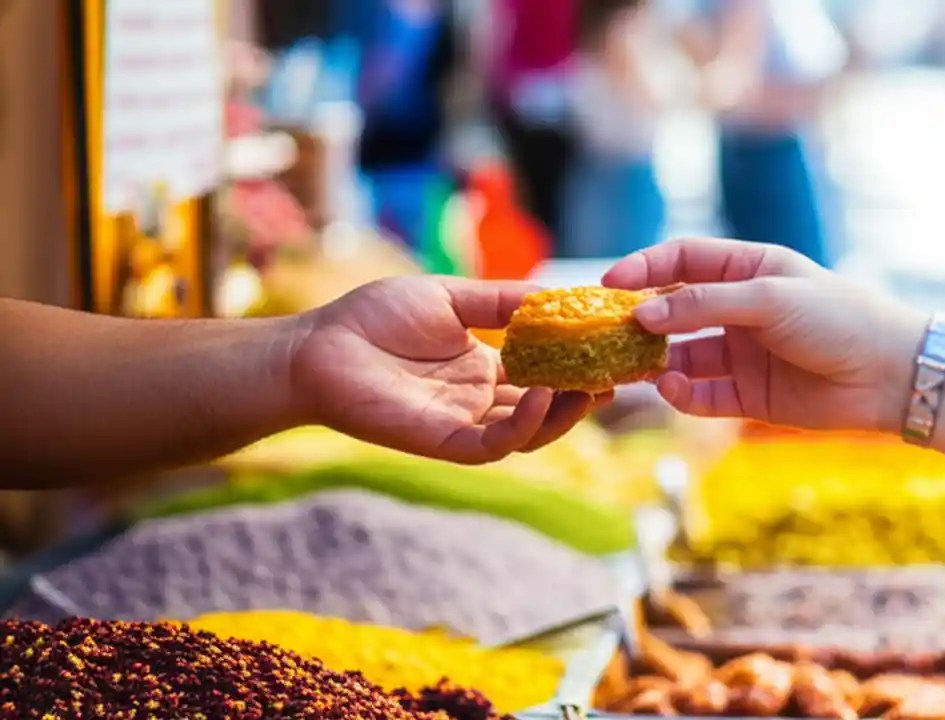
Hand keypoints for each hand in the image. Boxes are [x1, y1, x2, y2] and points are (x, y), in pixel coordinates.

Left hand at [291, 276, 603, 463]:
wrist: (316, 347)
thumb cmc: (372, 319)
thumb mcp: (450, 297)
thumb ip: (501, 301)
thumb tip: (557, 294)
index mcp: (483, 367)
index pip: (545, 371)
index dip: (581, 364)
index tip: (615, 347)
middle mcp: (480, 399)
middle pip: (547, 406)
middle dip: (586, 394)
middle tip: (621, 375)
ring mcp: (464, 423)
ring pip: (529, 432)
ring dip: (564, 413)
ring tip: (593, 387)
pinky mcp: (443, 441)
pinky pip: (494, 444)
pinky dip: (523, 426)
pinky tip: (542, 395)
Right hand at [603, 238, 924, 431]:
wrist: (888, 374)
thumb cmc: (837, 317)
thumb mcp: (767, 297)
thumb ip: (703, 304)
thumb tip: (643, 313)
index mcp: (747, 269)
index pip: (683, 260)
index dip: (645, 268)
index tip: (610, 285)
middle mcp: (738, 310)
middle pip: (674, 310)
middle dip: (641, 321)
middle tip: (609, 333)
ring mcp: (742, 353)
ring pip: (682, 356)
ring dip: (655, 361)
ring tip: (634, 367)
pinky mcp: (748, 395)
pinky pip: (702, 394)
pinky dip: (682, 394)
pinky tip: (672, 389)